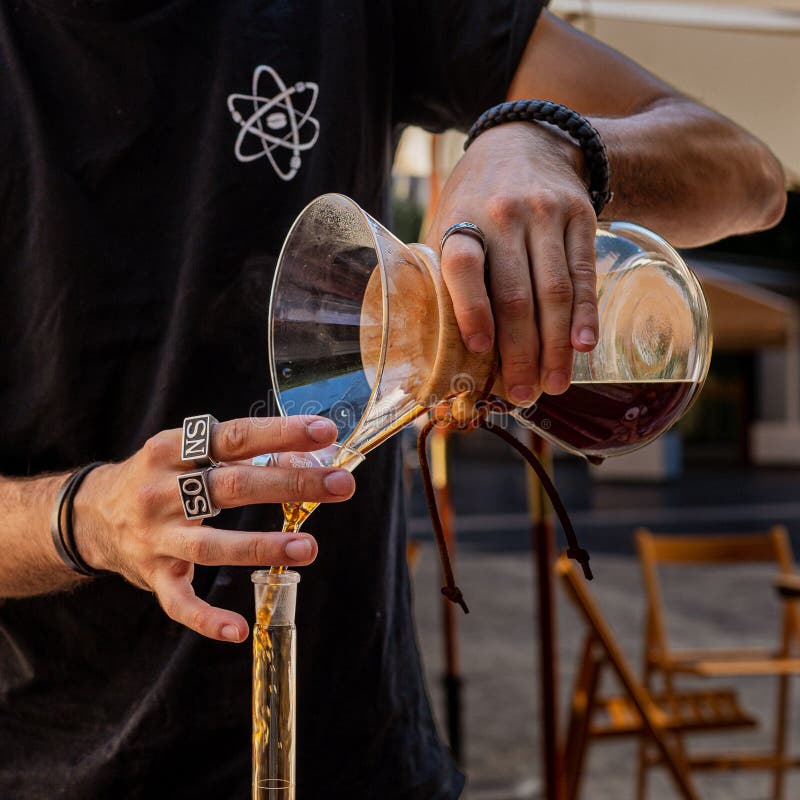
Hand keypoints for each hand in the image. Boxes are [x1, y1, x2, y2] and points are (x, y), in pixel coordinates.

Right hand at [72, 416, 353, 641]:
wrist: (91, 513)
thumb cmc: (161, 476)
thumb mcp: (190, 452)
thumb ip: (244, 454)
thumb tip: (310, 455)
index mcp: (174, 448)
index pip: (235, 437)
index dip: (280, 434)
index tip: (324, 432)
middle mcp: (162, 489)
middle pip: (232, 486)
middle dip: (291, 484)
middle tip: (341, 485)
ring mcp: (155, 536)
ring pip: (212, 545)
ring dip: (262, 547)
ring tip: (310, 547)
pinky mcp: (152, 575)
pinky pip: (179, 602)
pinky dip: (207, 618)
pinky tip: (239, 629)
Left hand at [428, 122, 598, 403]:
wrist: (527, 140)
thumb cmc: (476, 198)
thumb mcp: (448, 220)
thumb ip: (442, 272)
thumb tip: (429, 347)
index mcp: (462, 219)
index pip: (463, 267)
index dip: (470, 310)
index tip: (479, 351)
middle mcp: (504, 215)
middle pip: (515, 295)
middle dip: (520, 352)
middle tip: (523, 394)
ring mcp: (547, 214)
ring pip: (553, 291)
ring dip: (555, 346)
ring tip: (554, 384)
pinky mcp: (581, 215)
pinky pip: (584, 274)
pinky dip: (584, 314)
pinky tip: (583, 347)